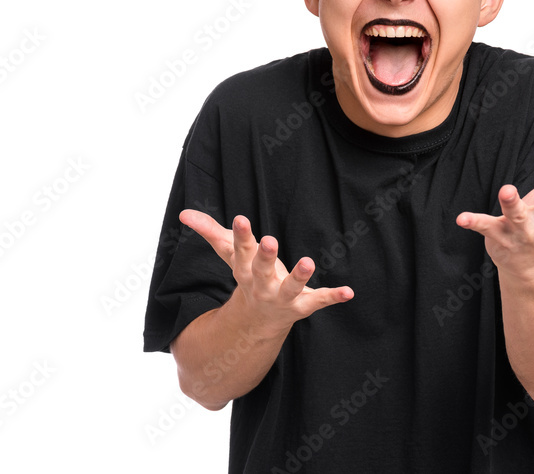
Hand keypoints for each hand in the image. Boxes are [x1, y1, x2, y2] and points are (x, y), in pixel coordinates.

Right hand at [179, 209, 352, 337]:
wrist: (258, 320)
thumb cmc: (247, 275)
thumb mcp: (229, 253)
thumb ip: (209, 231)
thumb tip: (184, 213)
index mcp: (244, 269)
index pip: (241, 250)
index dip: (241, 235)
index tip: (242, 219)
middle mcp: (261, 285)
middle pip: (262, 270)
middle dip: (266, 256)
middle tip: (270, 240)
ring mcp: (283, 297)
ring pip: (291, 288)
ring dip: (300, 276)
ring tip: (308, 262)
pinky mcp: (303, 305)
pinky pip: (319, 301)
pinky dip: (333, 296)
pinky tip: (349, 292)